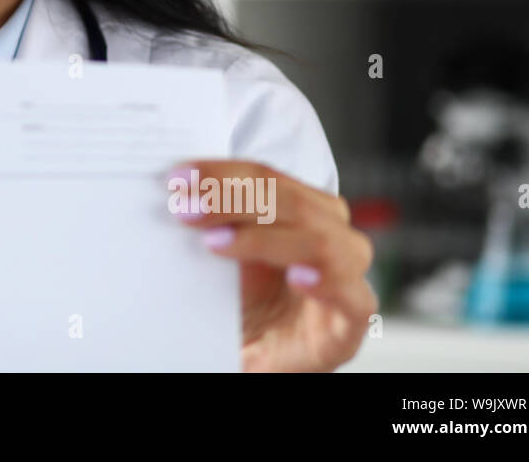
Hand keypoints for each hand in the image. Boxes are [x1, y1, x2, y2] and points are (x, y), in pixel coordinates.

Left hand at [168, 159, 376, 371]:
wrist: (257, 355)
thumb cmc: (244, 302)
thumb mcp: (223, 252)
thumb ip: (211, 220)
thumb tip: (177, 190)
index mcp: (302, 209)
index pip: (267, 176)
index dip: (224, 173)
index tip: (180, 176)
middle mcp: (331, 234)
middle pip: (292, 202)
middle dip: (234, 199)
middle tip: (188, 208)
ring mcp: (346, 275)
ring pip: (319, 240)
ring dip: (262, 238)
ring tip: (216, 242)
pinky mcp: (350, 320)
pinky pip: (351, 296)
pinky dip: (325, 281)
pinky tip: (297, 277)